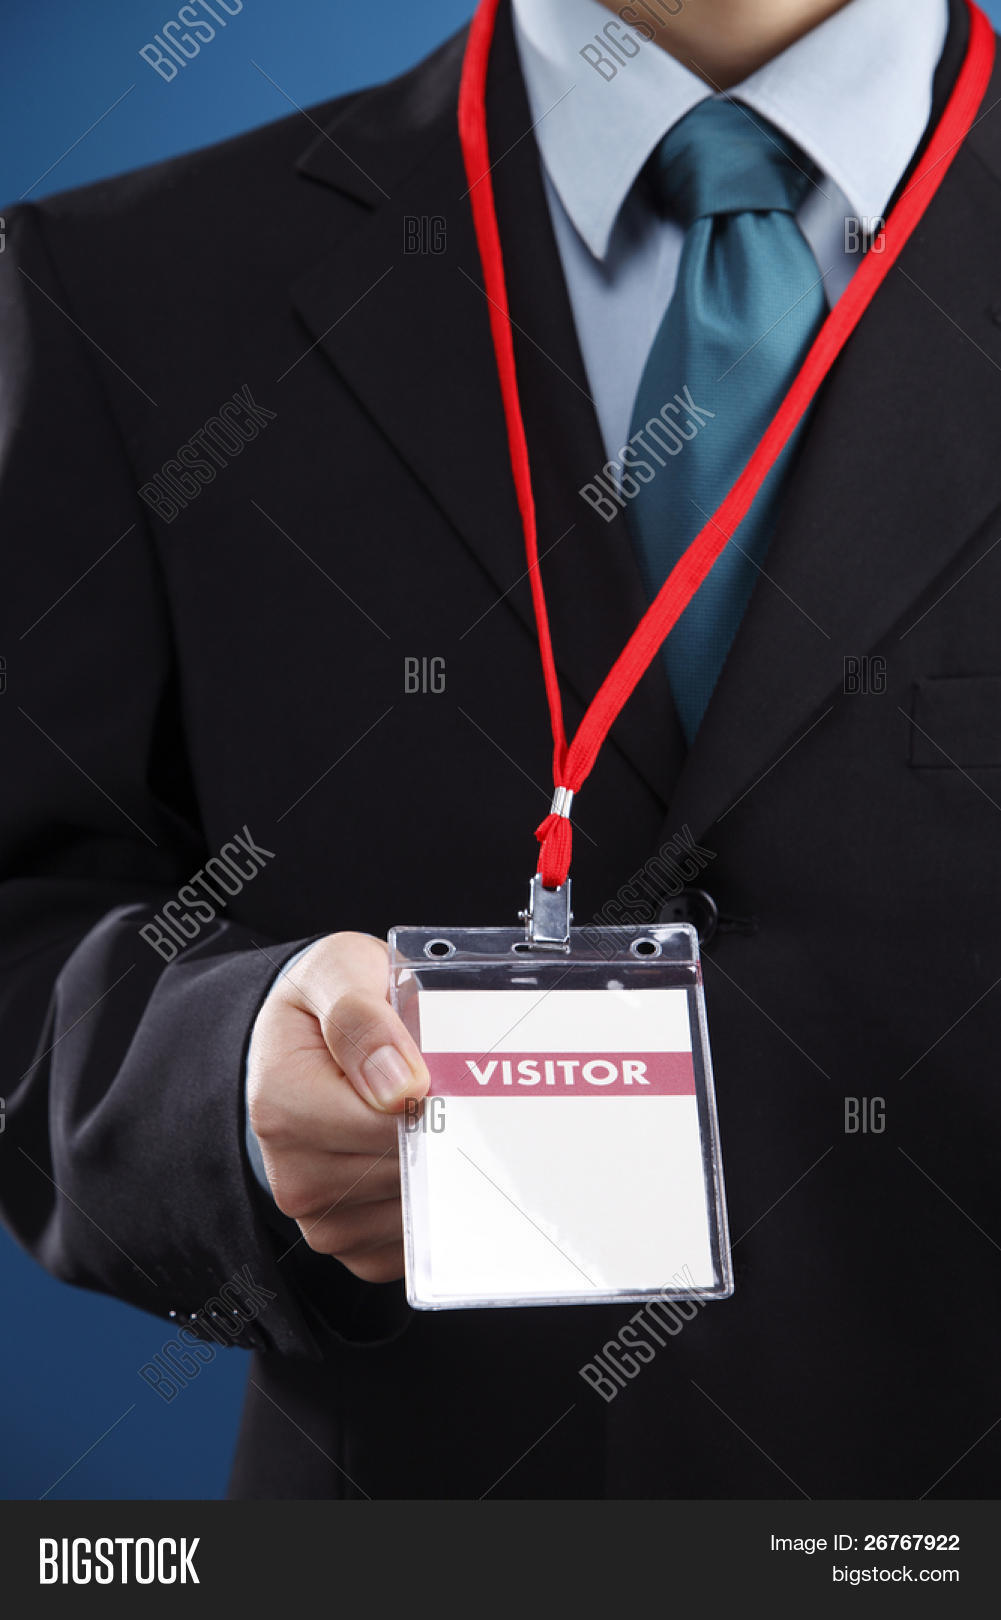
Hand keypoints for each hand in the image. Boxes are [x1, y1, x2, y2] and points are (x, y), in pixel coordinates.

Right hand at [247, 932, 427, 1282]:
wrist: (308, 1037)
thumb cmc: (327, 1002)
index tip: (434, 1063)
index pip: (387, 1125)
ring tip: (421, 1114)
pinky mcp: (350, 1244)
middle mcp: (292, 1174)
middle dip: (438, 1128)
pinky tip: (417, 1154)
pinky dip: (430, 1202)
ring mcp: (319, 1217)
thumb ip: (361, 1016)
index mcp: (280, 1105)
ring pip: (417, 1207)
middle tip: (436, 1083)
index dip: (429, 1095)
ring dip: (437, 1164)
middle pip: (406, 1169)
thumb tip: (400, 1083)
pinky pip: (412, 1240)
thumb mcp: (337, 972)